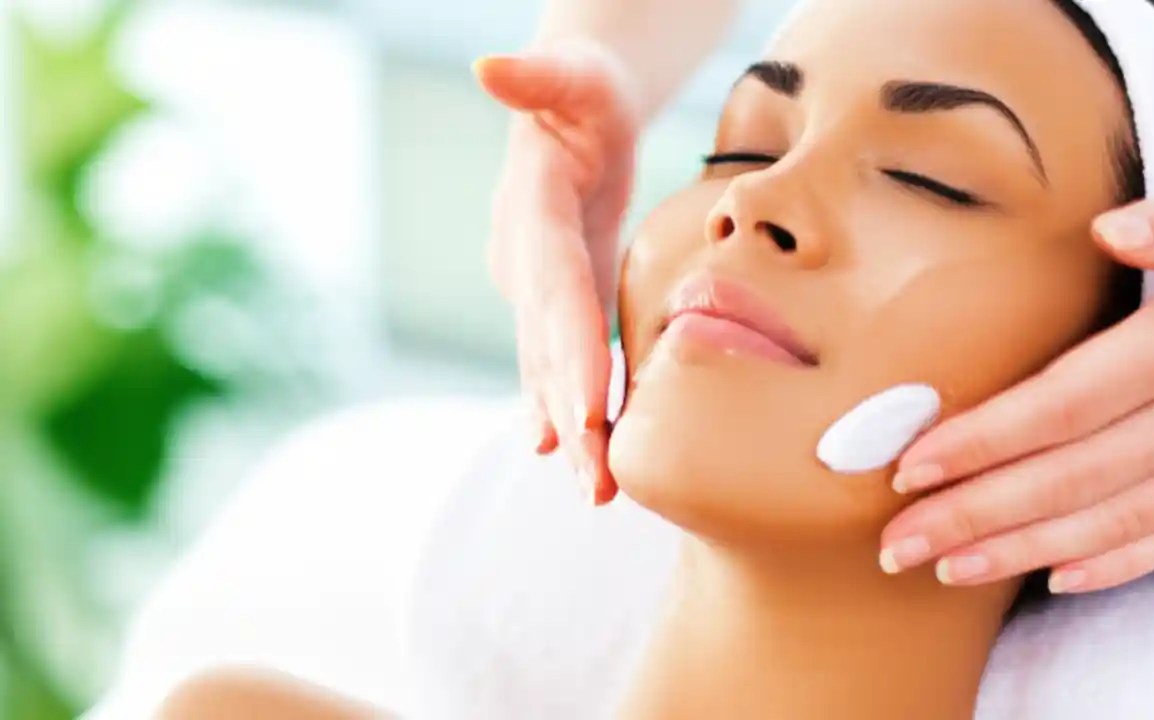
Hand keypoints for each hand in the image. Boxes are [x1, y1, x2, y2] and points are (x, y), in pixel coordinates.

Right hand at [475, 42, 640, 505]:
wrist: (566, 114)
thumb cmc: (583, 90)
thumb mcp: (572, 74)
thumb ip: (538, 77)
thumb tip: (489, 68)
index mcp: (534, 215)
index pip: (554, 293)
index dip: (566, 352)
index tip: (584, 413)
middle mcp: (524, 262)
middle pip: (547, 348)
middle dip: (568, 415)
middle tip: (593, 481)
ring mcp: (535, 287)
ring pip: (549, 368)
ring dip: (570, 429)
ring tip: (595, 488)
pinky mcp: (557, 299)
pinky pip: (561, 361)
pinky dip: (569, 406)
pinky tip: (578, 451)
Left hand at [879, 176, 1153, 592]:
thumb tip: (1107, 230)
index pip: (1065, 403)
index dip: (981, 439)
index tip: (908, 465)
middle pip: (1070, 476)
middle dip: (972, 513)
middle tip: (892, 542)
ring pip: (1113, 521)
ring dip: (1020, 549)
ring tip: (943, 568)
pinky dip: (1114, 563)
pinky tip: (1055, 578)